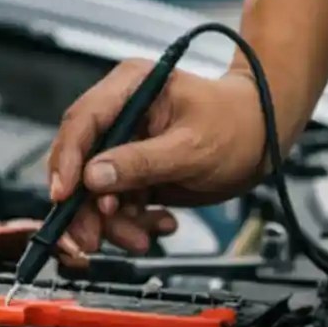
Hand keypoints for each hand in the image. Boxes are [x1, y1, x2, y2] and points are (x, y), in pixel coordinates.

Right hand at [48, 61, 268, 253]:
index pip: (81, 123)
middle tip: (92, 238)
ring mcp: (123, 145)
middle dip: (86, 206)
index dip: (68, 162)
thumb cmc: (239, 124)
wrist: (263, 137)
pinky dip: (132, 223)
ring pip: (94, 192)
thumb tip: (94, 177)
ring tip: (141, 237)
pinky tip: (160, 223)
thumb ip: (141, 163)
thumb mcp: (192, 147)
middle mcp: (118, 114)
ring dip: (112, 223)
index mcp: (129, 88)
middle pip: (80, 163)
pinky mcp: (130, 172)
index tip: (64, 197)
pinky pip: (115, 204)